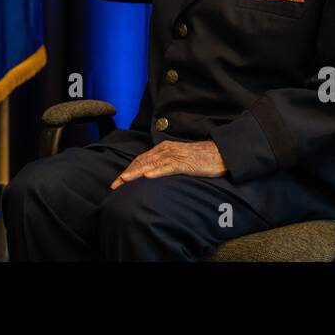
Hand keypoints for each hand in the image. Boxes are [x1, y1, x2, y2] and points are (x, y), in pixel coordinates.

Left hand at [110, 140, 226, 189]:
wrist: (220, 153)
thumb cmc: (200, 159)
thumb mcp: (179, 161)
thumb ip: (165, 165)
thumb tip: (152, 177)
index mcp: (163, 149)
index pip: (141, 160)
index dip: (128, 170)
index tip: (117, 182)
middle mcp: (166, 149)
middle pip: (142, 161)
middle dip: (127, 173)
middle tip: (114, 185)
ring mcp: (175, 155)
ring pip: (152, 164)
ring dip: (137, 172)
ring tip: (125, 180)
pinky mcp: (185, 162)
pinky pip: (169, 166)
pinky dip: (157, 171)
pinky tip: (148, 176)